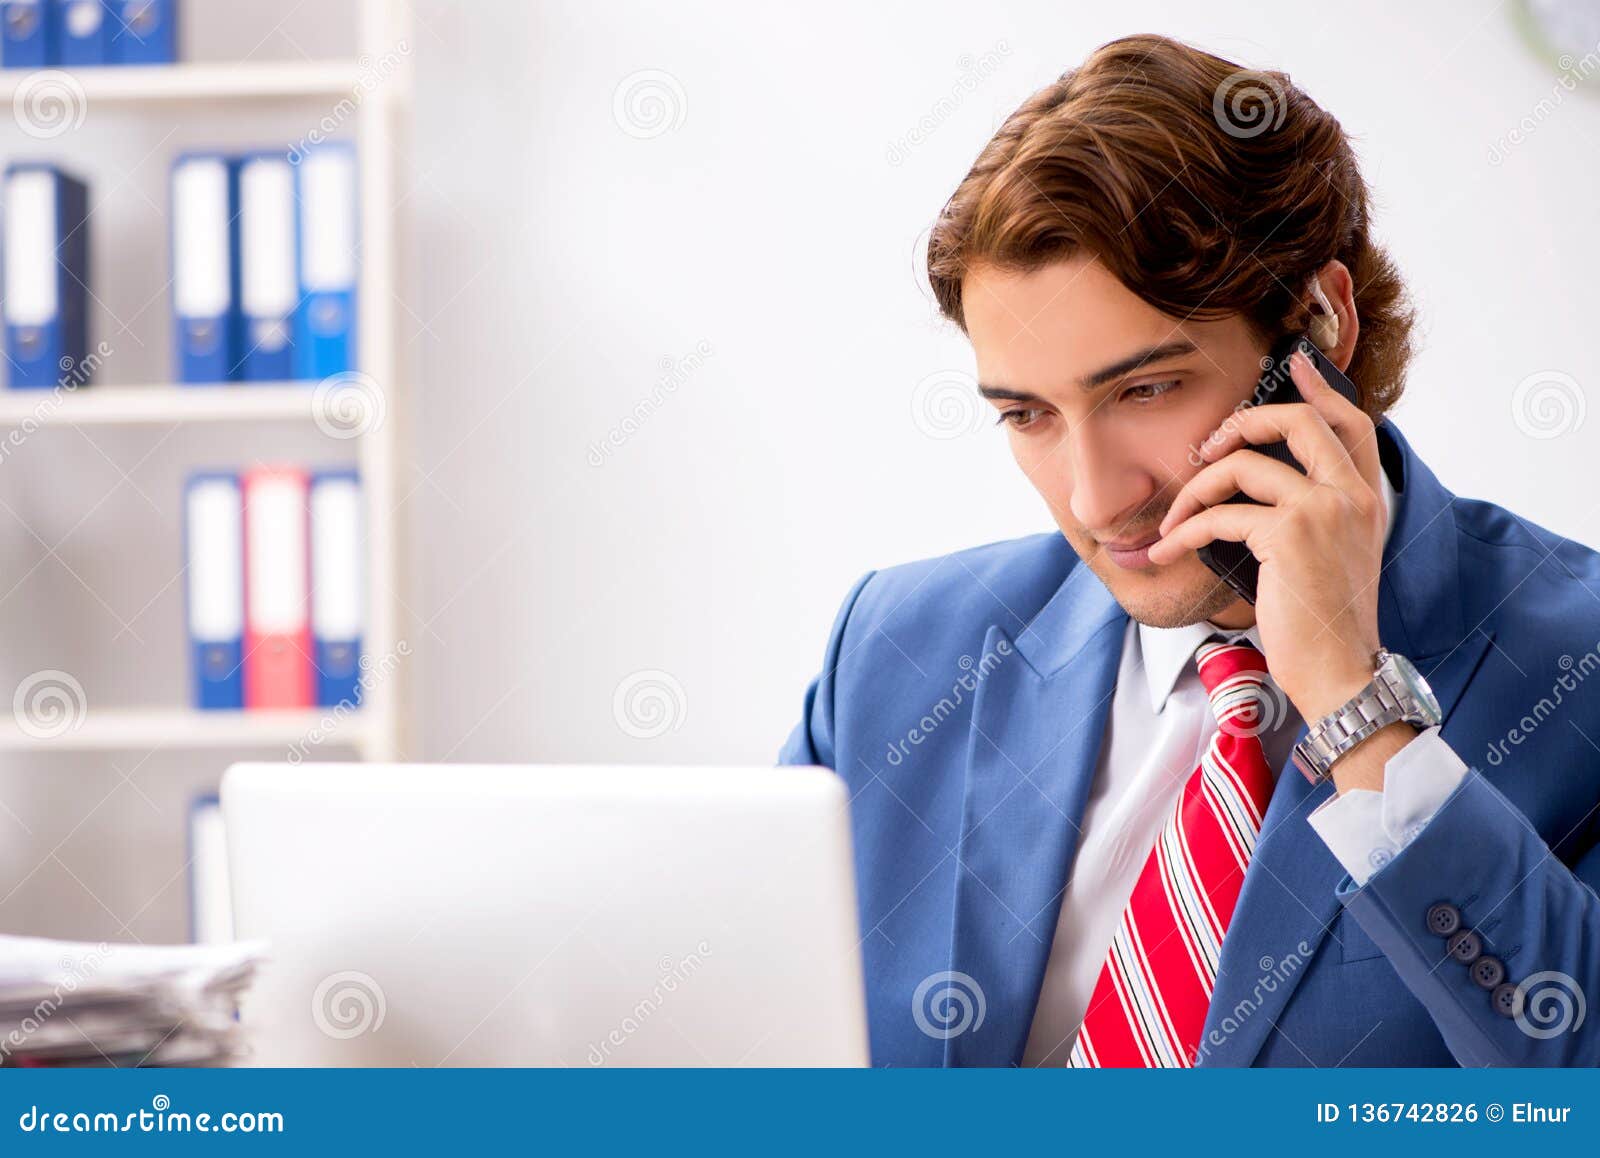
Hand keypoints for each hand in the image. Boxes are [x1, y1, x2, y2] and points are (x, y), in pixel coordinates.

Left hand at [1146, 346, 1383, 722]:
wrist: (1340, 669)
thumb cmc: (1325, 621)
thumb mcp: (1333, 556)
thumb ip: (1314, 514)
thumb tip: (1260, 488)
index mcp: (1366, 497)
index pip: (1350, 423)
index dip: (1319, 389)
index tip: (1293, 366)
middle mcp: (1351, 495)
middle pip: (1297, 421)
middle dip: (1241, 422)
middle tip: (1208, 446)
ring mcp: (1323, 510)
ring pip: (1246, 464)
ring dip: (1197, 490)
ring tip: (1174, 520)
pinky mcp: (1289, 535)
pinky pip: (1220, 515)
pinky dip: (1184, 532)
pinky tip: (1168, 550)